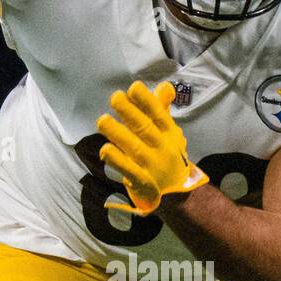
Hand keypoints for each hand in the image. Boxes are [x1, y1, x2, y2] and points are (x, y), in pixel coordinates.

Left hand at [97, 80, 207, 215]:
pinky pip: (129, 171)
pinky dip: (117, 160)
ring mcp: (152, 166)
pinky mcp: (142, 182)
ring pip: (134, 148)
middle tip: (115, 97)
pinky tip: (105, 150)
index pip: (159, 115)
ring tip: (102, 120)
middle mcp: (162, 148)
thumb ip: (163, 109)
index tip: (133, 88)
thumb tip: (165, 86)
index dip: (147, 101)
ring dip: (118, 133)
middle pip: (145, 129)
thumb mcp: (170, 133)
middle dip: (130, 113)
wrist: (178, 194)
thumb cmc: (168, 155)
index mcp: (169, 133)